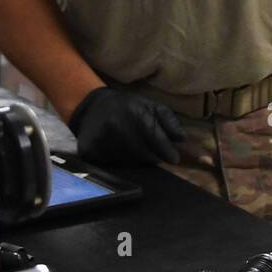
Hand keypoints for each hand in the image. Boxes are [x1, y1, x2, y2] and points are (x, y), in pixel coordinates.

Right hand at [67, 87, 185, 165]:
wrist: (92, 108)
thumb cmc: (127, 108)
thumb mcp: (150, 106)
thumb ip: (168, 120)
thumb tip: (182, 138)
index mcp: (134, 112)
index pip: (156, 138)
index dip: (167, 151)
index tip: (174, 158)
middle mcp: (117, 125)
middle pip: (144, 155)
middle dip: (153, 156)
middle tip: (154, 154)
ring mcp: (102, 138)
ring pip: (129, 162)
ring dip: (137, 160)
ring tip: (134, 149)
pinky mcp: (90, 150)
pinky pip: (112, 165)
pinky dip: (120, 162)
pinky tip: (119, 151)